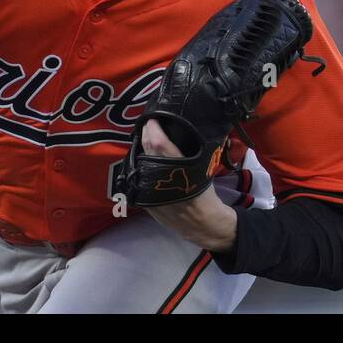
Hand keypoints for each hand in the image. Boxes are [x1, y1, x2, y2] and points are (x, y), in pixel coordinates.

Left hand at [139, 119, 237, 252]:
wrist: (201, 223)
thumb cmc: (204, 195)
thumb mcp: (202, 171)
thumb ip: (186, 156)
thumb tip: (177, 134)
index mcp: (177, 170)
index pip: (158, 144)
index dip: (153, 129)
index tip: (153, 119)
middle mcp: (159, 180)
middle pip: (146, 150)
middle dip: (146, 134)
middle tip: (148, 124)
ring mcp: (148, 190)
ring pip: (139, 162)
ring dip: (142, 148)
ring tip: (147, 138)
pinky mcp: (143, 199)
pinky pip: (138, 175)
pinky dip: (141, 164)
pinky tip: (145, 158)